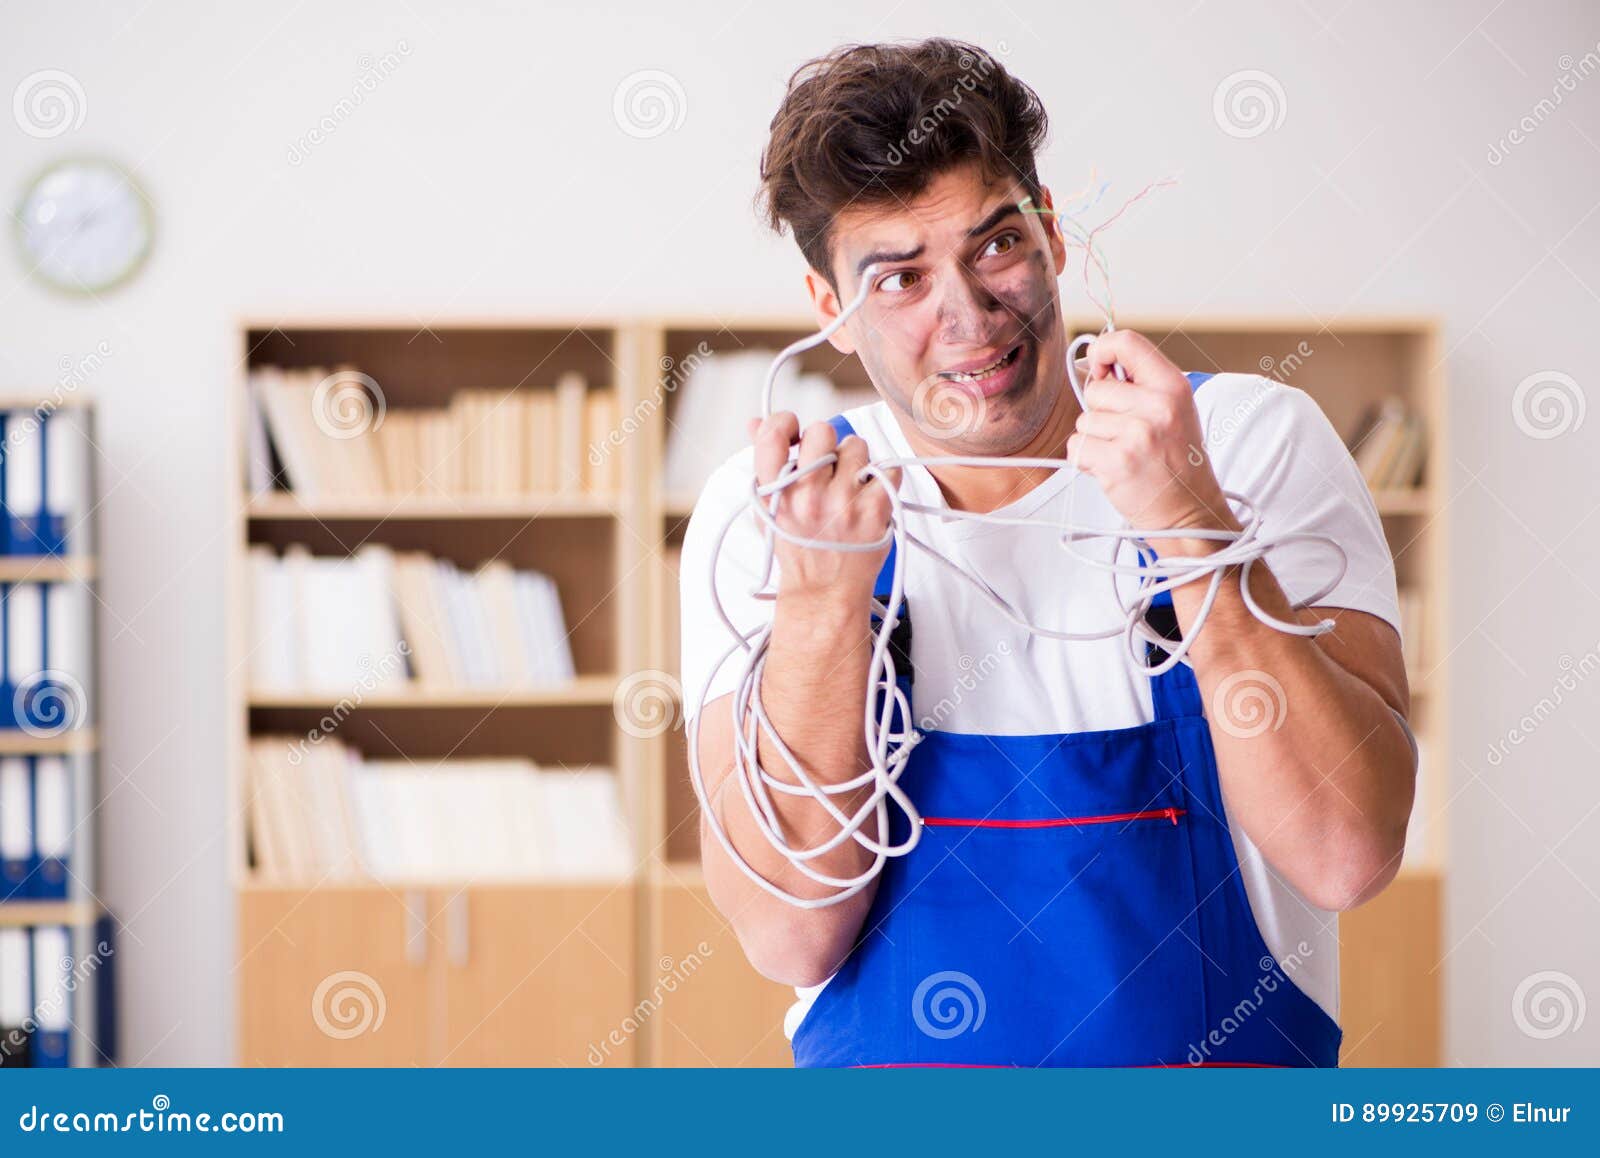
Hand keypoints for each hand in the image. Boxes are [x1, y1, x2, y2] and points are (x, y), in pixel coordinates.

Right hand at [749, 414, 899, 600]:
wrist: (824, 591)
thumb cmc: (797, 547)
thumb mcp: (768, 508)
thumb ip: (764, 462)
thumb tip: (755, 421)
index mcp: (775, 494)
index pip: (773, 434)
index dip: (784, 423)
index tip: (794, 432)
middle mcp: (807, 497)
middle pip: (821, 431)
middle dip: (825, 444)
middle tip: (826, 466)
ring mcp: (842, 503)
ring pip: (857, 446)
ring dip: (854, 461)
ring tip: (848, 486)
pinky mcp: (875, 512)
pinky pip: (888, 469)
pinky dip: (882, 478)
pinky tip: (868, 495)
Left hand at [1065, 330, 1237, 535]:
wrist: (1188, 512)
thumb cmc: (1176, 461)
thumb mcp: (1173, 410)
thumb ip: (1139, 384)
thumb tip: (1093, 363)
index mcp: (1174, 386)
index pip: (1127, 342)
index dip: (1102, 351)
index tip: (1099, 369)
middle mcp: (1158, 406)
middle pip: (1096, 389)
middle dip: (1101, 412)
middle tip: (1128, 435)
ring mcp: (1137, 435)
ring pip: (1084, 421)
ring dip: (1095, 440)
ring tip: (1124, 454)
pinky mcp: (1116, 463)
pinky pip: (1077, 447)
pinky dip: (1087, 461)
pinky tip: (1113, 469)